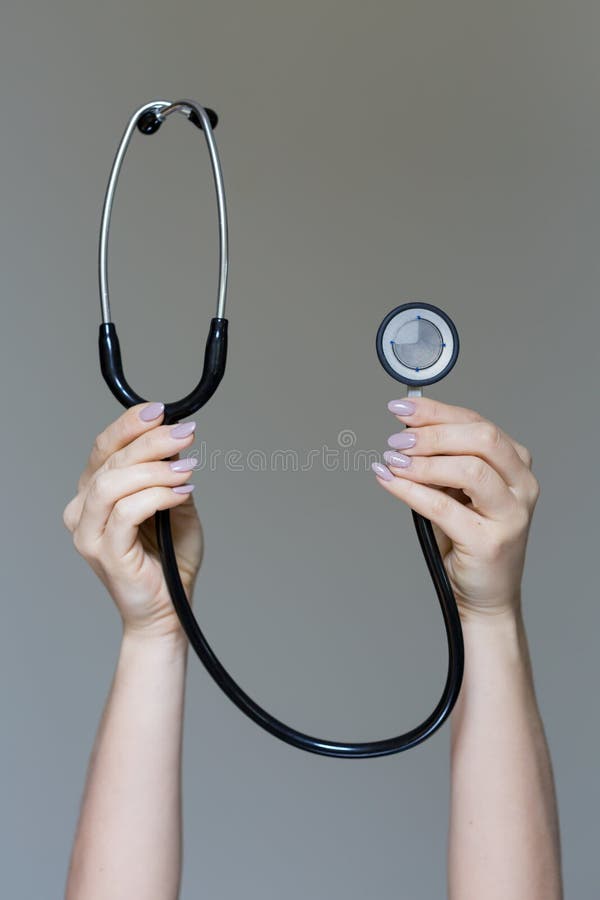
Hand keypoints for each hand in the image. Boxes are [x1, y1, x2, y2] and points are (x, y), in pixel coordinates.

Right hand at [63, 402, 202, 640]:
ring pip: (113, 483)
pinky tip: (183, 492)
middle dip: (150, 441)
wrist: (168, 609)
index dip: (130, 425)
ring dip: (155, 469)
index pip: (104, 448)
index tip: (161, 411)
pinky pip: (127, 511)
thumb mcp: (175, 505)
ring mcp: (89, 533)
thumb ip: (170, 475)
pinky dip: (158, 496)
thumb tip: (176, 441)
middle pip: (110, 461)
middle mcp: (83, 510)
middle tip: (185, 434)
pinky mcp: (104, 552)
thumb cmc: (169, 559)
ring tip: (187, 468)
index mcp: (93, 494)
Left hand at [372, 397, 539, 620]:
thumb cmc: (468, 539)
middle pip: (481, 439)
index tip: (402, 407)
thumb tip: (407, 429)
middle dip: (433, 433)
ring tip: (393, 460)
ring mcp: (511, 514)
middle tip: (397, 439)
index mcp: (516, 465)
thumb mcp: (457, 491)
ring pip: (469, 469)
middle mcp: (522, 486)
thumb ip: (441, 461)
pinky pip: (443, 506)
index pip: (478, 423)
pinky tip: (389, 481)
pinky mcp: (490, 541)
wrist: (485, 595)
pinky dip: (410, 490)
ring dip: (423, 462)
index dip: (437, 411)